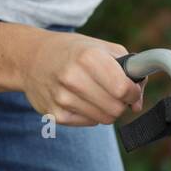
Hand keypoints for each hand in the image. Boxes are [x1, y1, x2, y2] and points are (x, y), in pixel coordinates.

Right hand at [21, 32, 143, 126]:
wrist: (32, 58)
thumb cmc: (74, 51)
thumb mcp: (102, 48)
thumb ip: (129, 70)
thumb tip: (138, 103)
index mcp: (88, 57)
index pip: (123, 89)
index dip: (133, 93)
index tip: (131, 90)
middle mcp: (73, 78)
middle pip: (115, 108)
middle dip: (122, 103)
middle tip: (116, 93)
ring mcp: (62, 98)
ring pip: (104, 119)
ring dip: (108, 109)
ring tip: (99, 94)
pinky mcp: (54, 115)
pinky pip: (89, 123)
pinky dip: (93, 114)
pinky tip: (84, 100)